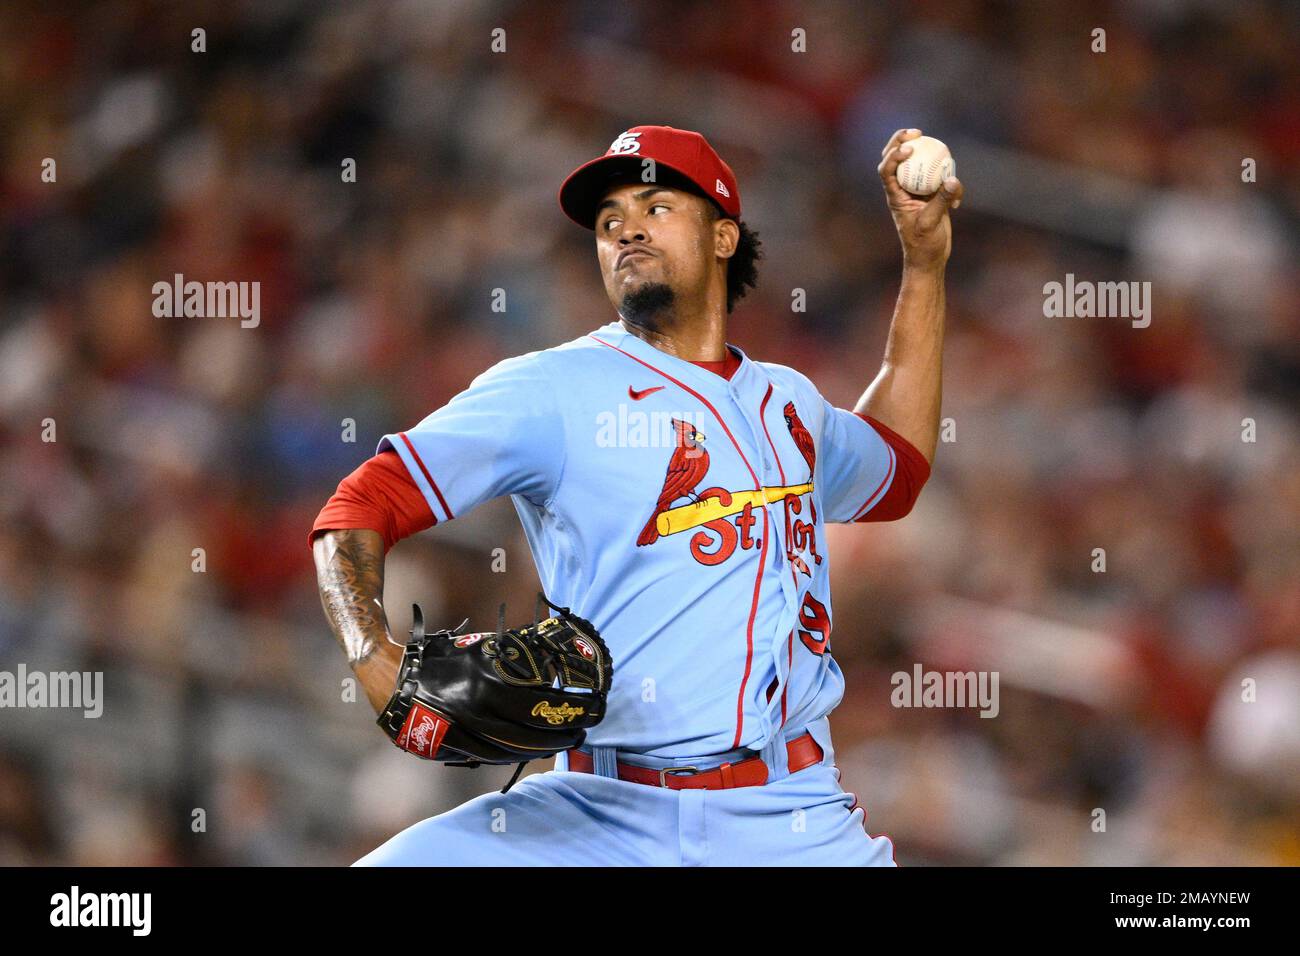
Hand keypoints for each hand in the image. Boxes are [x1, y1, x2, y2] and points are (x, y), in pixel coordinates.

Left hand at [877, 129, 962, 270]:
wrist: (930, 258)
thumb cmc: (923, 245)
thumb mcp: (931, 223)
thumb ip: (941, 201)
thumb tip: (953, 179)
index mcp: (895, 196)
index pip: (886, 170)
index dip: (893, 156)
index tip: (909, 149)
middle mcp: (904, 190)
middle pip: (897, 160)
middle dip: (902, 141)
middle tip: (917, 132)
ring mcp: (918, 191)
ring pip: (919, 164)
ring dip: (927, 152)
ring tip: (939, 144)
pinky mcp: (933, 195)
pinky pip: (940, 178)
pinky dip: (950, 181)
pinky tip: (958, 199)